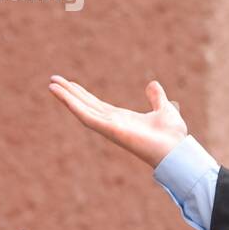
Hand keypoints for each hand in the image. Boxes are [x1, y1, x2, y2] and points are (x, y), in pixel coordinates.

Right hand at [48, 75, 188, 168]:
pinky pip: (86, 116)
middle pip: (85, 105)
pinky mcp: (109, 129)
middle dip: (70, 94)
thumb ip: (156, 98)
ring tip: (51, 85)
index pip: (97, 105)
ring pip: (82, 110)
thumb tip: (152, 84)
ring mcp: (109, 127)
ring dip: (66, 97)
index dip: (83, 94)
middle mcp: (112, 123)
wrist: (177, 149)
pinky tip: (61, 94)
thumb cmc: (172, 135)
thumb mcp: (164, 109)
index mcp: (122, 118)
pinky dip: (72, 105)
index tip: (70, 84)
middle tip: (53, 81)